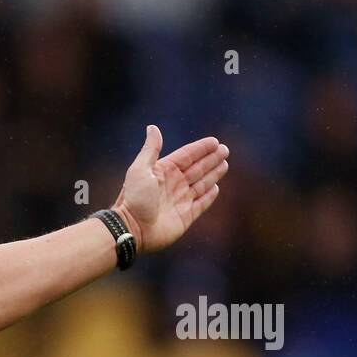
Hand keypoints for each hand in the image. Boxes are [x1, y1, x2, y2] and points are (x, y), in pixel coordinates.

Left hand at [114, 125, 228, 253]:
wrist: (131, 229)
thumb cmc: (134, 198)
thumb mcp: (140, 170)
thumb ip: (150, 149)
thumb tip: (152, 128)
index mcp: (164, 172)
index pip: (187, 156)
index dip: (201, 149)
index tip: (215, 142)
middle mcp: (173, 185)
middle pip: (197, 168)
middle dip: (211, 159)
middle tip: (225, 150)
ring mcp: (180, 201)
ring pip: (202, 184)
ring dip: (213, 174)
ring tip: (224, 164)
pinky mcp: (185, 217)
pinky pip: (201, 204)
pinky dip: (209, 196)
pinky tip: (216, 188)